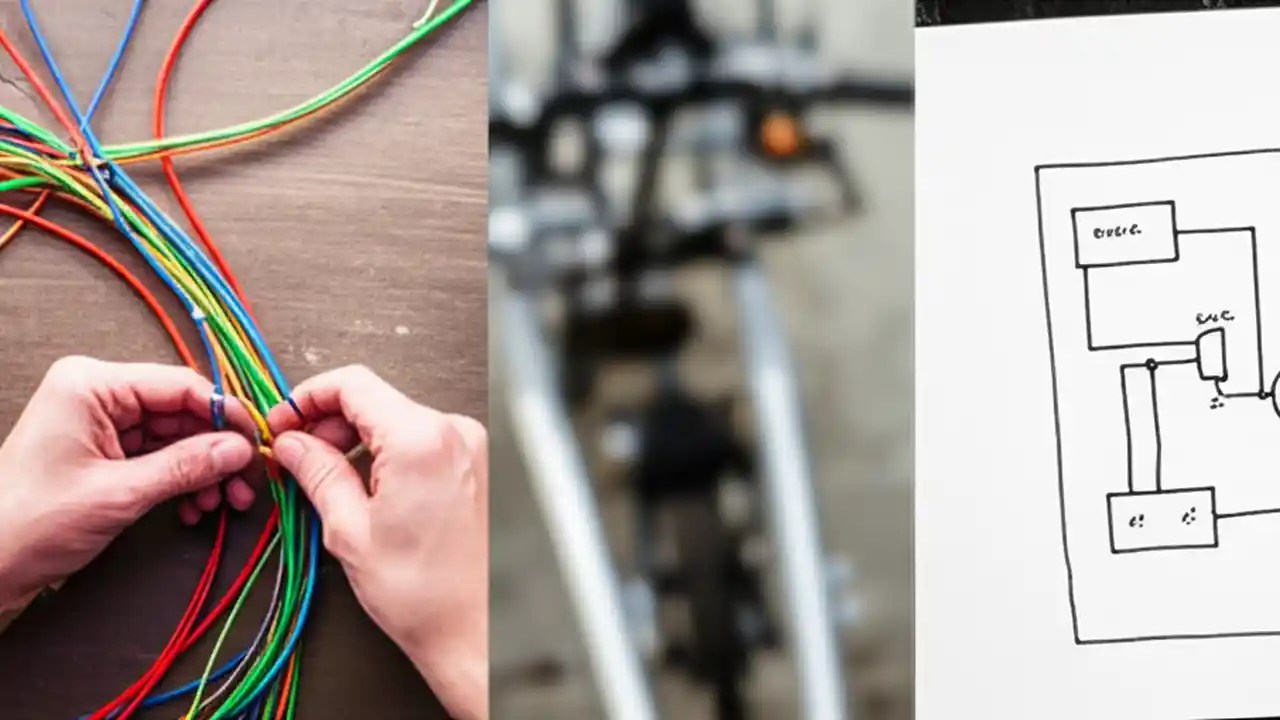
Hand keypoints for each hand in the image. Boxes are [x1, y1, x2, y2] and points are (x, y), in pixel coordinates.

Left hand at [0, 356, 256, 607]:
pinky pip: (159, 457)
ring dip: (204, 470)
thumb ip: (184, 466)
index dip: (225, 415)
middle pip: (182, 412)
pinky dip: (182, 481)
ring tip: (223, 502)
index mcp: (91, 385)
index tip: (256, 444)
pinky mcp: (104, 451)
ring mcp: (101, 423)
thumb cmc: (27, 523)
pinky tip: (195, 506)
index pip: (180, 386)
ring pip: (176, 437)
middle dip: (217, 450)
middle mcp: (97, 395)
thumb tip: (237, 450)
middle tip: (245, 483)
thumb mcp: (119, 493)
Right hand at [266, 365, 487, 719]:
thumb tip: (293, 444)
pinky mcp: (476, 465)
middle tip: (295, 454)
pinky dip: (387, 453)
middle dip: (328, 422)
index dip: (308, 396)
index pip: (353, 383)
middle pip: (376, 400)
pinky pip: (421, 441)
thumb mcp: (349, 530)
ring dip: (356, 440)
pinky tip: (365, 486)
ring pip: (397, 420)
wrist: (476, 630)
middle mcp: (454, 433)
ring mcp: (470, 447)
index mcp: (422, 440)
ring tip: (326, 479)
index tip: (284, 420)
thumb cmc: (426, 594)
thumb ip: (317, 474)